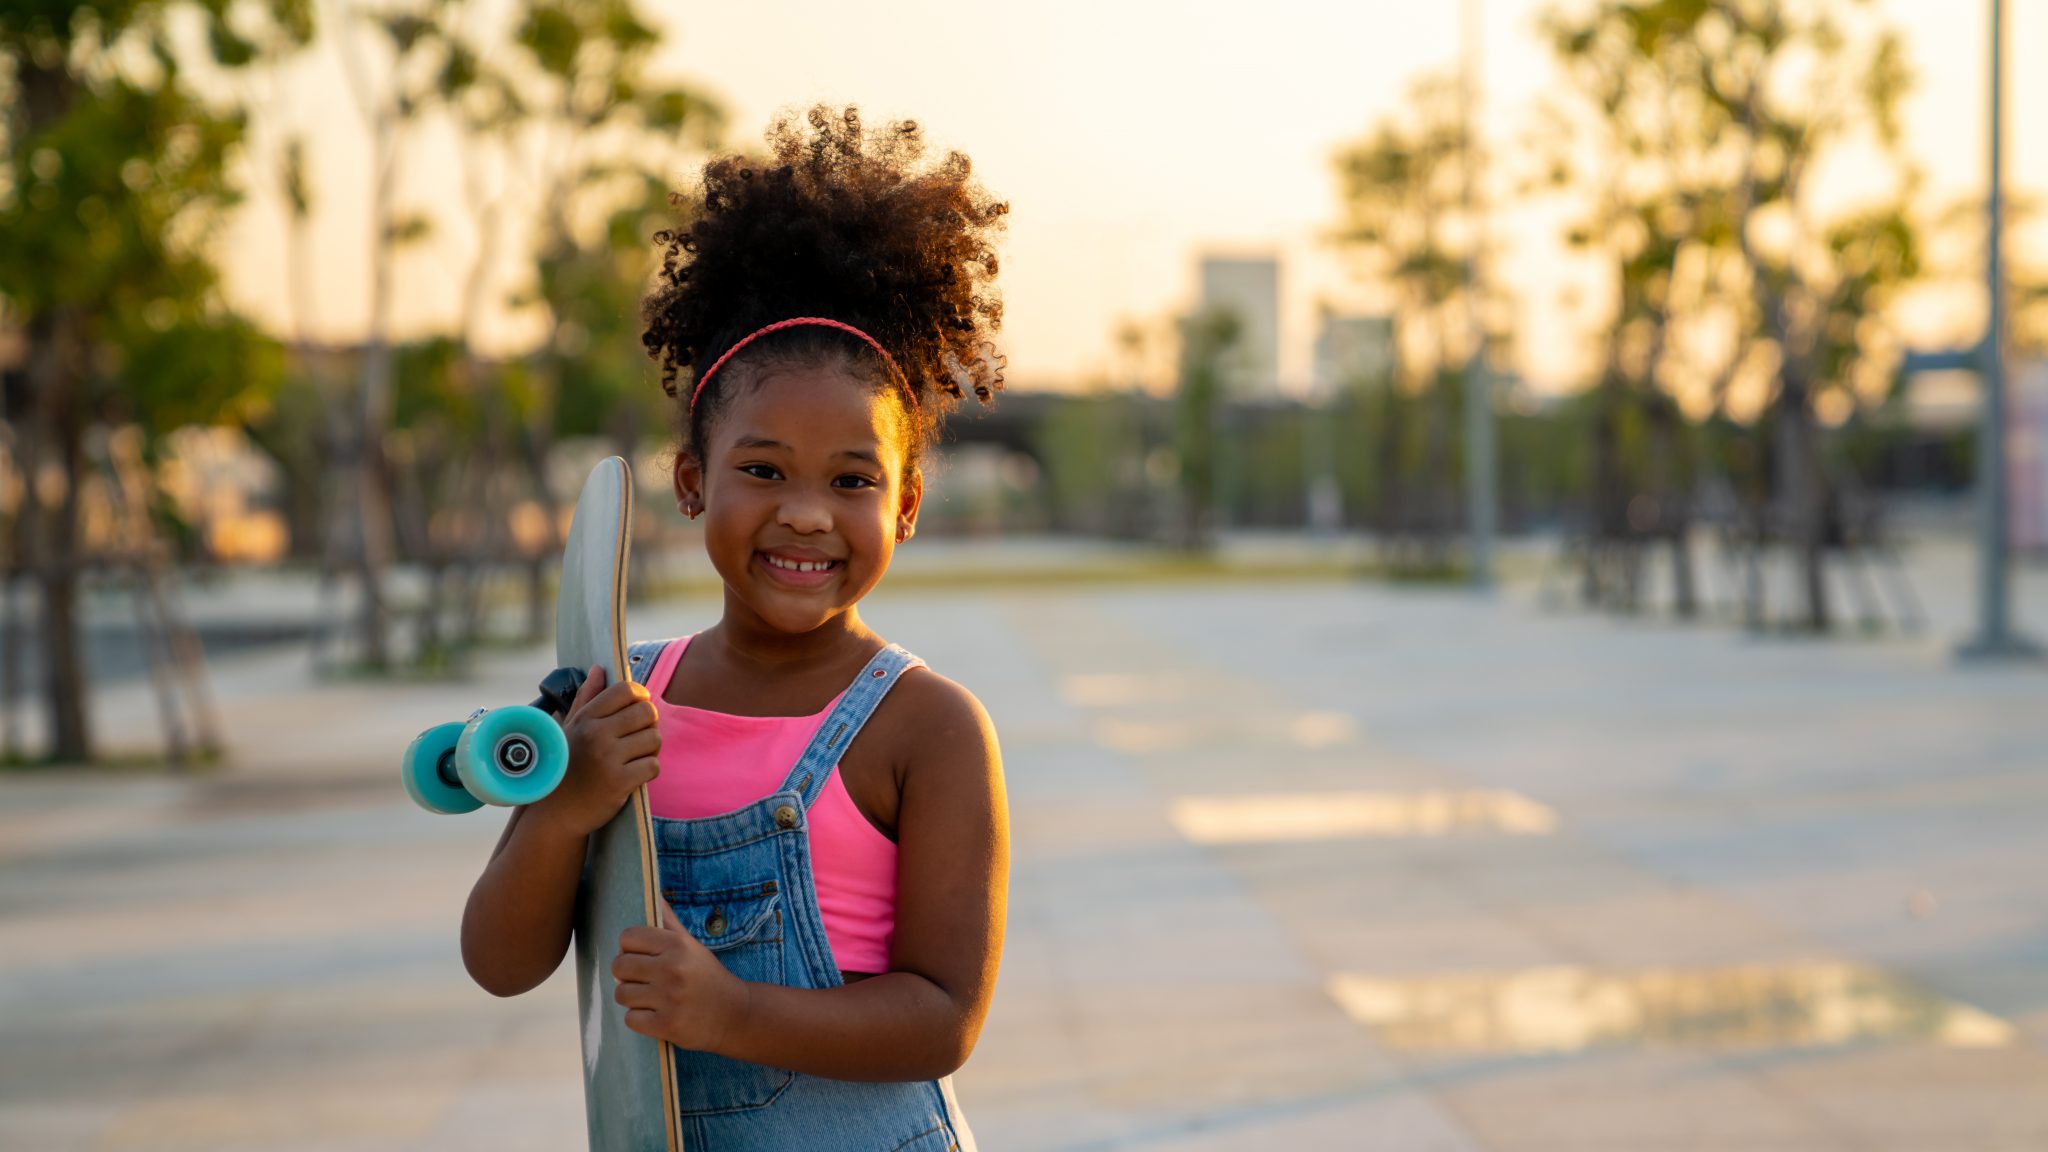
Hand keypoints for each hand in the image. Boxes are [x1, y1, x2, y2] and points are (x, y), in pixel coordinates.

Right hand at [527, 665, 659, 838]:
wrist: (555, 812)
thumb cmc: (564, 766)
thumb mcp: (569, 728)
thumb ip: (587, 698)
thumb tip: (598, 668)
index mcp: (586, 718)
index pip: (626, 690)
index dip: (640, 696)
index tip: (637, 709)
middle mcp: (597, 734)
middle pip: (647, 712)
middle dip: (649, 723)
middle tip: (639, 736)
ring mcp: (608, 758)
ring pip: (654, 739)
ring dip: (651, 748)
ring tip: (635, 756)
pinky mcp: (620, 782)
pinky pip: (653, 766)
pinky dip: (648, 770)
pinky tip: (634, 775)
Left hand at [614, 902, 751, 1052]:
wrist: (735, 1015)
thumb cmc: (707, 977)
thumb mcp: (692, 946)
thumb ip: (669, 922)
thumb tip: (654, 894)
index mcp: (678, 945)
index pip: (627, 938)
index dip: (629, 948)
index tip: (641, 957)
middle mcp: (673, 969)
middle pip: (619, 966)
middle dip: (626, 974)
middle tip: (643, 979)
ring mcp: (669, 999)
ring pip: (621, 994)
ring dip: (632, 998)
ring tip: (651, 998)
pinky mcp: (667, 1025)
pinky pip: (630, 1019)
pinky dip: (640, 1019)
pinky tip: (656, 1015)